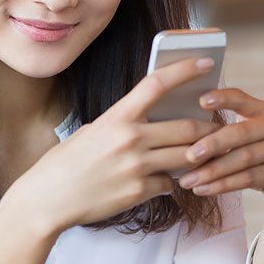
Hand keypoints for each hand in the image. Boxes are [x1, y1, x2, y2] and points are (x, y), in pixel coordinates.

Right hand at [8, 57, 217, 234]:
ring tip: (202, 156)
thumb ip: (122, 124)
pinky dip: (171, 183)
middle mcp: (130, 139)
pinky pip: (169, 184)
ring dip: (197, 157)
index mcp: (117, 117)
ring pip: (186, 157)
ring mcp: (136, 166)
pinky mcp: (138, 192)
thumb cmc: (65, 164)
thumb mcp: (91, 132)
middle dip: (207, 129)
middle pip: (186, 127)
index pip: (157, 84)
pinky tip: (164, 183)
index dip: (185, 70)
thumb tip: (151, 121)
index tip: (205, 62)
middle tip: (216, 129)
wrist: (48, 200)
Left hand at [176, 87, 263, 218]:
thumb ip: (224, 133)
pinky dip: (222, 185)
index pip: (241, 98)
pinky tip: (202, 190)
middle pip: (241, 132)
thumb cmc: (257, 156)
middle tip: (188, 155)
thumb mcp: (246, 138)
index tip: (200, 100)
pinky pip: (248, 178)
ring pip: (243, 158)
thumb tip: (181, 138)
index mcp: (262, 110)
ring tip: (188, 181)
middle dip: (211, 144)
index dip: (223, 98)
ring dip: (212, 171)